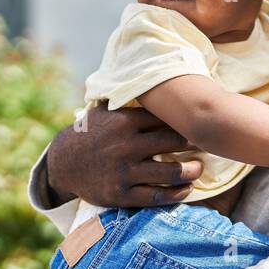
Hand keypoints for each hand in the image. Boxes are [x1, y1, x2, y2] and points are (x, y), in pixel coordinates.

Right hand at [46, 102, 203, 207]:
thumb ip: (126, 97)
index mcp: (123, 121)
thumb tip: (152, 72)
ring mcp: (123, 171)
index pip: (165, 118)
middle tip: (206, 144)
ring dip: (191, 170)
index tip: (199, 123)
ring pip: (170, 172)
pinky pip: (157, 196)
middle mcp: (125, 145)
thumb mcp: (103, 110)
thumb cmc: (90, 133)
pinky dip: (177, 193)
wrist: (62, 165)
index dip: (186, 121)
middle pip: (172, 142)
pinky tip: (186, 189)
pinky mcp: (121, 194)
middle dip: (194, 143)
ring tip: (198, 168)